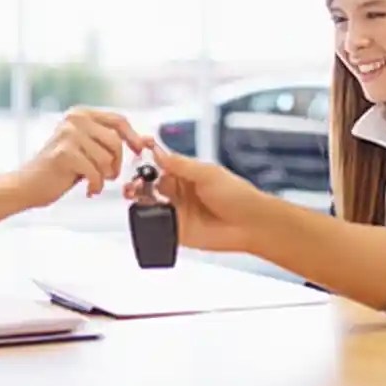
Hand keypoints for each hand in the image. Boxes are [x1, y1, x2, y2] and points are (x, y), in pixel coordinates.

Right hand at [18, 107, 153, 205]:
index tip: (140, 150)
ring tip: (93, 181)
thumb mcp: (87, 149)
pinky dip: (96, 185)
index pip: (117, 120)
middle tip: (108, 175)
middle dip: (116, 163)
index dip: (133, 137)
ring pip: (106, 158)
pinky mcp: (64, 153)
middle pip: (115, 141)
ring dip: (104, 176)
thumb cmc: (60, 169)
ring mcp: (68, 135)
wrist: (29, 185)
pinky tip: (88, 189)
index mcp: (81, 114)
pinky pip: (95, 172)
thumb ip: (108, 142)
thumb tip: (145, 141)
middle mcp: (74, 120)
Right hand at [123, 146, 272, 252]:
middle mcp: (180, 192)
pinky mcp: (177, 232)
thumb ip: (182, 165)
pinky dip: (147, 221)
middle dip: (140, 181)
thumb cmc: (237, 195)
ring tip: (134, 196)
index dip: (148, 161)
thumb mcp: (208, 174)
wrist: (250, 224)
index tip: (136, 155)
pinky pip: (156, 226)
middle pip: (151, 184)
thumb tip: (158, 153)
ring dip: (139, 199)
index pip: (161, 165)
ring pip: (150, 204)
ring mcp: (178, 212)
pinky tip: (144, 214)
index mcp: (187, 174)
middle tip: (136, 183)